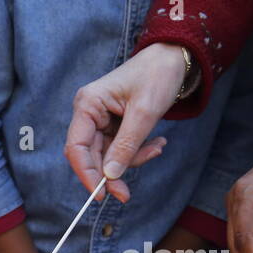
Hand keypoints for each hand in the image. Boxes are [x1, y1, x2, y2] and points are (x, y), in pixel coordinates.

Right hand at [65, 43, 179, 201]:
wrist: (175, 58)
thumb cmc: (158, 75)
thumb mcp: (144, 113)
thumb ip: (126, 145)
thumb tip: (110, 176)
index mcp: (88, 104)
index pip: (76, 147)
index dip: (85, 173)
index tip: (101, 193)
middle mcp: (89, 113)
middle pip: (90, 156)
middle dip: (111, 173)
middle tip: (126, 194)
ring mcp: (100, 120)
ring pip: (107, 156)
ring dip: (132, 159)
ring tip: (157, 148)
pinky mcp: (113, 126)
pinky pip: (119, 150)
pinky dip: (138, 152)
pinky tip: (157, 144)